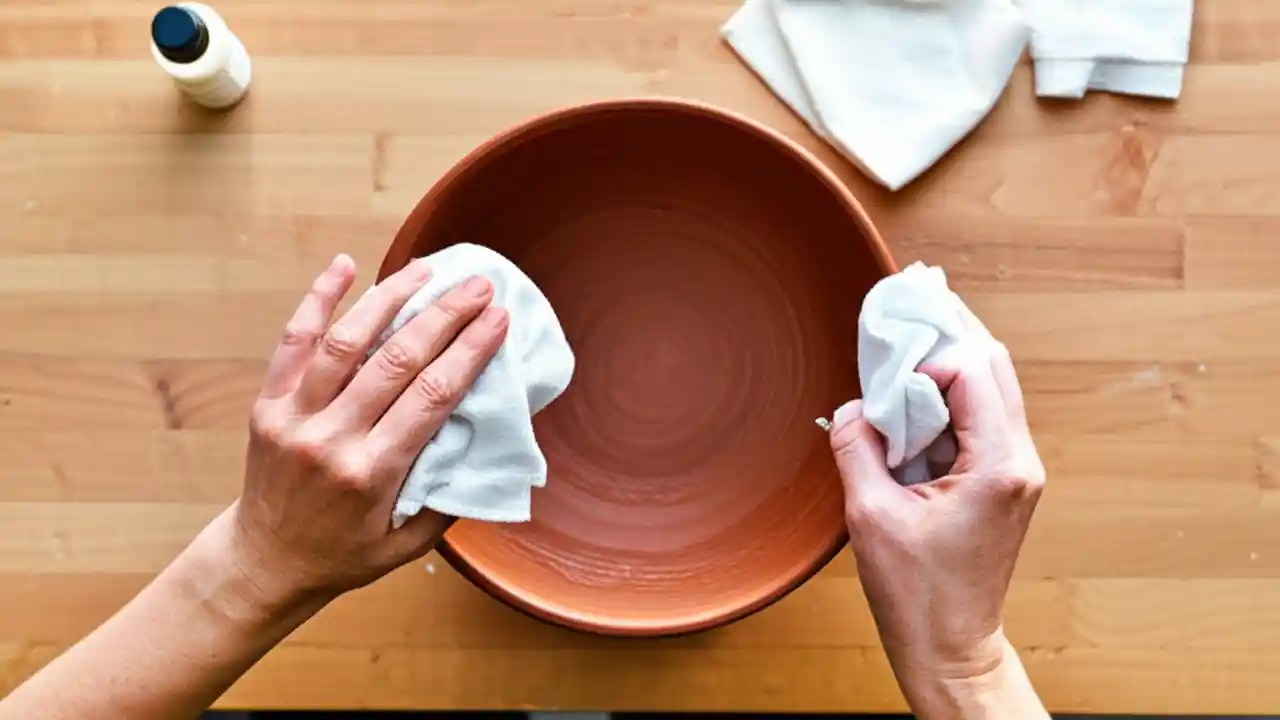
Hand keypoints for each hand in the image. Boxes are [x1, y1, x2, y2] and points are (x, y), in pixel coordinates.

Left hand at [227, 254, 508, 611]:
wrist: (264, 562)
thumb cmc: (346, 553)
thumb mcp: (407, 544)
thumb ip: (448, 495)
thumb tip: (488, 436)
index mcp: (370, 474)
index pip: (431, 397)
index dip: (470, 352)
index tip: (499, 319)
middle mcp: (330, 439)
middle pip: (396, 360)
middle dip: (445, 316)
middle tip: (479, 286)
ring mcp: (293, 417)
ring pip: (345, 341)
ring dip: (390, 298)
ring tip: (428, 270)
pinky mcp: (268, 404)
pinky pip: (293, 341)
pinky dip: (318, 299)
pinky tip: (346, 264)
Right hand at [830, 340, 1044, 715]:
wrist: (948, 647)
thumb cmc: (916, 594)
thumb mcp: (870, 514)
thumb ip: (858, 447)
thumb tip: (852, 406)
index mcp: (998, 466)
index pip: (972, 372)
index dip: (926, 357)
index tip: (886, 364)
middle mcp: (1019, 461)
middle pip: (994, 366)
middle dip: (949, 336)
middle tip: (908, 308)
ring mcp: (1016, 471)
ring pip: (992, 388)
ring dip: (950, 364)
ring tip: (908, 343)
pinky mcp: (1002, 481)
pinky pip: (981, 419)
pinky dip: (949, 397)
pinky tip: (914, 393)